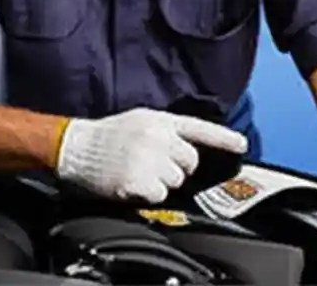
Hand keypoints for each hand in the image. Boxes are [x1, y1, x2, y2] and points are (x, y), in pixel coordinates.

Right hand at [55, 107, 247, 203]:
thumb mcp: (141, 121)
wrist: (75, 147)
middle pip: (190, 162)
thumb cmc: (108, 137)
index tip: (242, 146)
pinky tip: (132, 183)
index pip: (200, 128)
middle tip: (152, 164)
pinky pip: (160, 195)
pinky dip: (148, 194)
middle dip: (176, 168)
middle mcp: (158, 136)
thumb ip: (168, 131)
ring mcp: (148, 158)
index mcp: (161, 121)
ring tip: (139, 172)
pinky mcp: (138, 179)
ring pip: (176, 181)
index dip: (224, 138)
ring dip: (161, 183)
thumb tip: (191, 147)